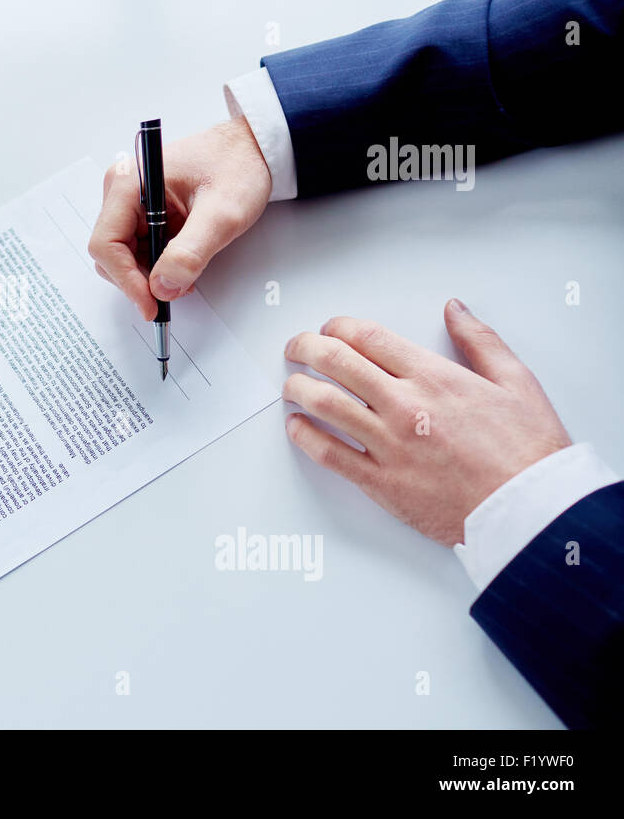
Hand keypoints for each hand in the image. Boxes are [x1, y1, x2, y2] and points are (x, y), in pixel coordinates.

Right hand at [88, 116, 270, 319]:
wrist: (253, 150)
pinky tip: (180, 266)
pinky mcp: (144, 211)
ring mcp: (132, 201)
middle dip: (138, 280)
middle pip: (110, 253)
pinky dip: (157, 265)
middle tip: (171, 294)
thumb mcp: (221, 214)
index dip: (126, 280)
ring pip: (123, 254)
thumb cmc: (238, 167)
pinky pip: (138, 248)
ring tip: (183, 279)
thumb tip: (162, 287)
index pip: (106, 244)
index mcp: (130, 183)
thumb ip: (191, 253)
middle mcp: (123, 190)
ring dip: (149, 275)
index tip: (150, 303)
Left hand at [282, 299, 571, 545]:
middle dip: (306, 347)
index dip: (338, 327)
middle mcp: (405, 406)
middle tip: (296, 348)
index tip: (329, 329)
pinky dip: (304, 436)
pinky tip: (296, 426)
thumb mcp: (515, 381)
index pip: (367, 337)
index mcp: (434, 377)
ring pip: (324, 404)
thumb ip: (479, 340)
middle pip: (336, 362)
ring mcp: (389, 445)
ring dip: (298, 388)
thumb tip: (454, 309)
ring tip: (291, 384)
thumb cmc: (527, 451)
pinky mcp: (381, 482)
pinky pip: (328, 454)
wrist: (530, 511)